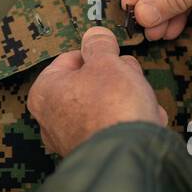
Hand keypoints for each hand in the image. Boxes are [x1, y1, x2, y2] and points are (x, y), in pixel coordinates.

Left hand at [27, 27, 166, 157]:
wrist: (129, 157)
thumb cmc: (111, 105)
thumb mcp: (106, 62)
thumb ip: (99, 45)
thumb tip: (95, 35)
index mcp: (45, 91)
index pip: (71, 59)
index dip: (98, 55)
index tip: (115, 57)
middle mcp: (51, 119)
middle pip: (89, 83)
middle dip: (116, 77)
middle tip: (131, 78)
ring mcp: (71, 140)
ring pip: (105, 106)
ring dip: (128, 99)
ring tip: (143, 102)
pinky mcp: (94, 154)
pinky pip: (113, 129)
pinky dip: (130, 122)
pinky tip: (146, 120)